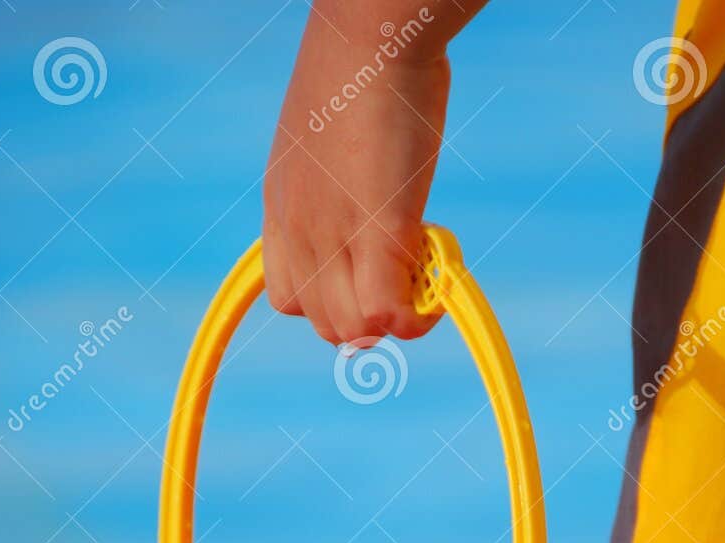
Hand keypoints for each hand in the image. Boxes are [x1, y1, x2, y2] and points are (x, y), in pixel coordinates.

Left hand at [263, 4, 452, 346]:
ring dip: (397, 316)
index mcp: (282, 208)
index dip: (334, 300)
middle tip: (408, 267)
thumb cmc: (362, 70)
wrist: (372, 31)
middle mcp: (300, 231)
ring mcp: (336, 234)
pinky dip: (420, 317)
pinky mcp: (379, 229)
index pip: (291, 298)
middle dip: (371, 314)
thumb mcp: (329, 140)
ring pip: (356, 329)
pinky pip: (391, 313)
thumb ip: (338, 186)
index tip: (370, 267)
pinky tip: (442, 281)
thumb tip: (376, 209)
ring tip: (426, 264)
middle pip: (328, 324)